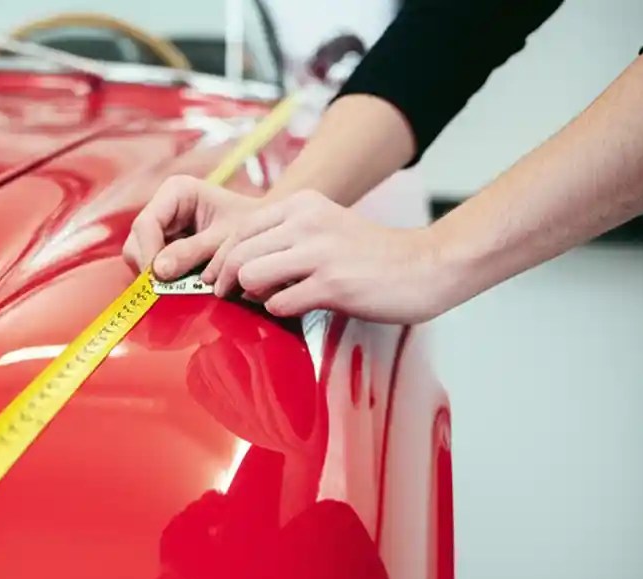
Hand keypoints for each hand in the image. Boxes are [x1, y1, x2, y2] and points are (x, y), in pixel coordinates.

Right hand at [123, 175, 261, 279]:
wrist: (268, 237)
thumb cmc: (252, 231)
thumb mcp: (224, 240)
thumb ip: (191, 252)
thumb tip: (158, 272)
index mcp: (176, 191)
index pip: (146, 224)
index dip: (148, 253)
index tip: (161, 280)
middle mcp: (163, 207)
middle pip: (136, 241)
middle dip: (149, 268)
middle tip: (169, 291)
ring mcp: (161, 230)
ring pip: (138, 257)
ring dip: (155, 277)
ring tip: (181, 288)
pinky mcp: (164, 249)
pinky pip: (150, 268)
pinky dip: (163, 281)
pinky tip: (183, 287)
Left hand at [210, 191, 464, 323]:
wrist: (426, 266)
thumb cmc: (372, 255)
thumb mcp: (325, 227)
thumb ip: (286, 236)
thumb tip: (239, 263)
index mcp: (302, 205)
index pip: (240, 228)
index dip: (220, 257)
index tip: (216, 278)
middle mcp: (307, 222)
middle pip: (238, 253)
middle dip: (225, 280)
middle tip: (227, 297)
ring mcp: (319, 253)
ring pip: (250, 275)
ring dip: (250, 295)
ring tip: (266, 300)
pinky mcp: (332, 285)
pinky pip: (278, 303)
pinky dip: (278, 311)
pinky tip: (295, 308)